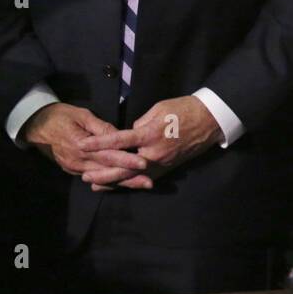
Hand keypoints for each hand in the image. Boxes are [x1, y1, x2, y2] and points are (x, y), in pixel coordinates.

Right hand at [22, 102, 149, 184]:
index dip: (126, 160)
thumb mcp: (82, 115)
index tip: (143, 163)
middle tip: (149, 182)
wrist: (37, 125)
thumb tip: (120, 134)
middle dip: (129, 178)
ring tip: (142, 184)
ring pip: (102, 177)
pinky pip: (94, 177)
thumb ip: (101, 127)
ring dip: (122, 182)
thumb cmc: (61, 116)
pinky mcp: (73, 170)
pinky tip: (124, 183)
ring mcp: (74, 168)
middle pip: (108, 171)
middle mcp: (78, 161)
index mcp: (81, 145)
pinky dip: (109, 180)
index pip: (108, 155)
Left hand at [78, 95, 222, 190]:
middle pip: (122, 167)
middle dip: (102, 173)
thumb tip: (131, 131)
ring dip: (113, 182)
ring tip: (95, 186)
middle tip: (85, 177)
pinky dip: (131, 182)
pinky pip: (145, 178)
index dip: (99, 143)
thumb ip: (141, 122)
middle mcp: (153, 152)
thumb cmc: (184, 109)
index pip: (118, 140)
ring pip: (133, 177)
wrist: (209, 120)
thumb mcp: (160, 108)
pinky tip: (120, 185)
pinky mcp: (168, 168)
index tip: (82, 145)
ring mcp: (161, 163)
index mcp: (150, 134)